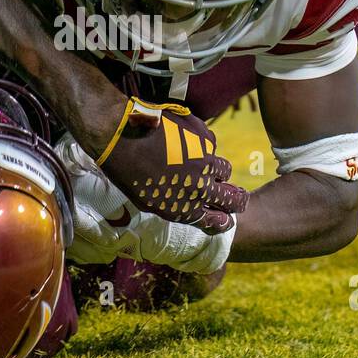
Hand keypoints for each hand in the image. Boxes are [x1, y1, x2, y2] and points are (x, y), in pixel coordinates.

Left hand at [56, 136, 235, 274]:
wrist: (120, 136)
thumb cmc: (127, 172)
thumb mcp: (150, 201)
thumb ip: (176, 205)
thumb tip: (193, 206)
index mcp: (186, 209)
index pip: (219, 221)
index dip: (224, 219)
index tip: (227, 216)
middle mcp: (201, 187)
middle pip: (233, 200)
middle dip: (237, 200)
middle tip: (237, 198)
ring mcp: (205, 161)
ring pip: (224, 169)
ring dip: (217, 171)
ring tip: (203, 165)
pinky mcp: (204, 137)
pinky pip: (210, 145)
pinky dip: (202, 146)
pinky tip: (183, 142)